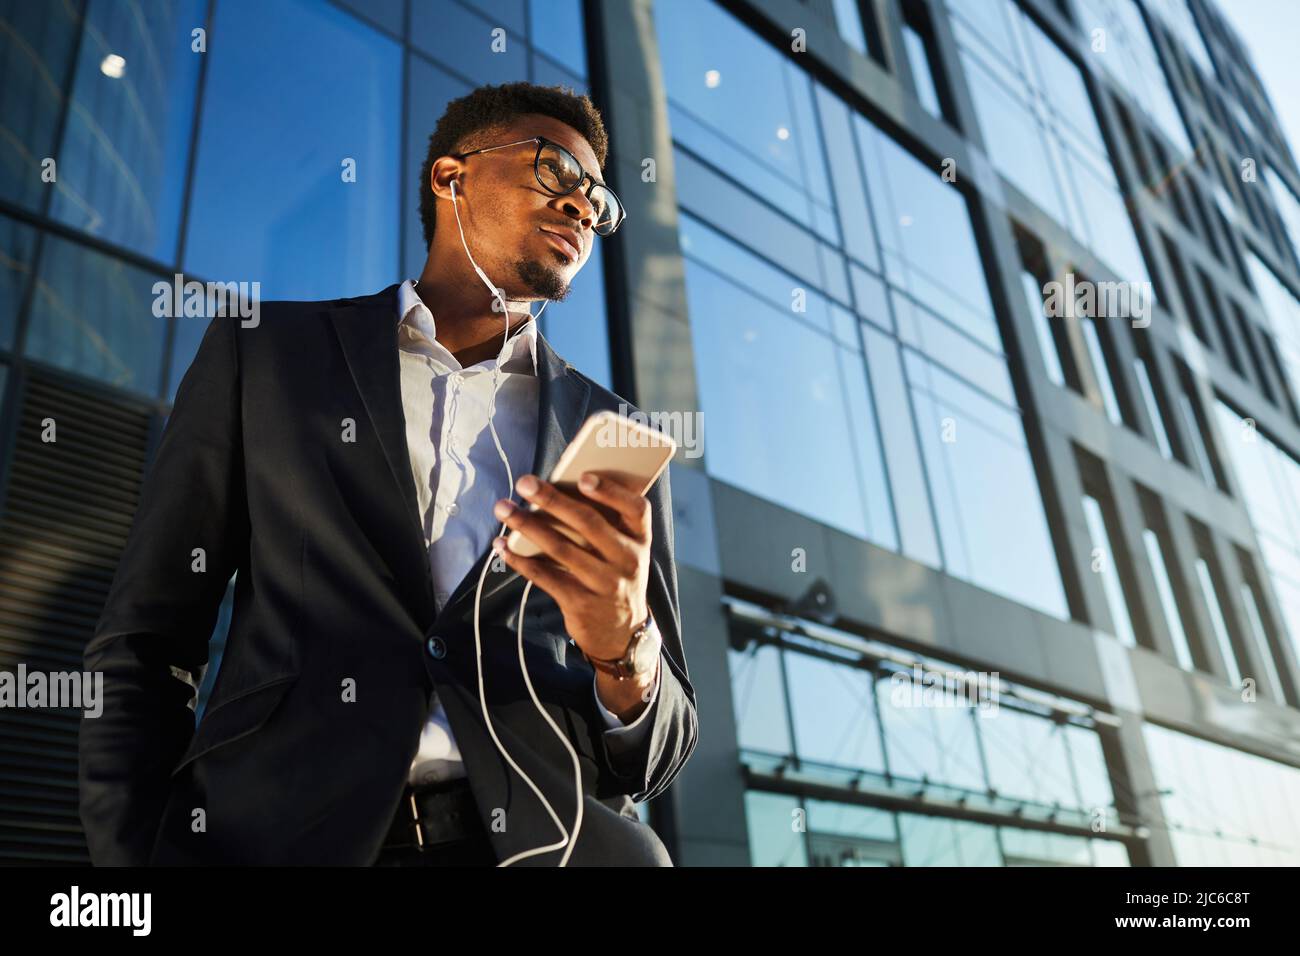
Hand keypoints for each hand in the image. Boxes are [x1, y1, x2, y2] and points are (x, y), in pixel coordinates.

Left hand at [490, 471, 651, 664]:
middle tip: (524, 483)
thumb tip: (559, 488)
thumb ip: (606, 524)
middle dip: (552, 500)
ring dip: (527, 525)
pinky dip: (520, 560)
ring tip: (504, 509)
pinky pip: (545, 576)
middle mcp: (627, 561)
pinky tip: (502, 546)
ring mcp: (605, 584)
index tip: (583, 476)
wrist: (620, 633)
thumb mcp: (624, 552)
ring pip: (561, 548)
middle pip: (588, 523)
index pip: (636, 509)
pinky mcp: (580, 603)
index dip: (611, 492)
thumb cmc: (615, 577)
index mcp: (639, 540)